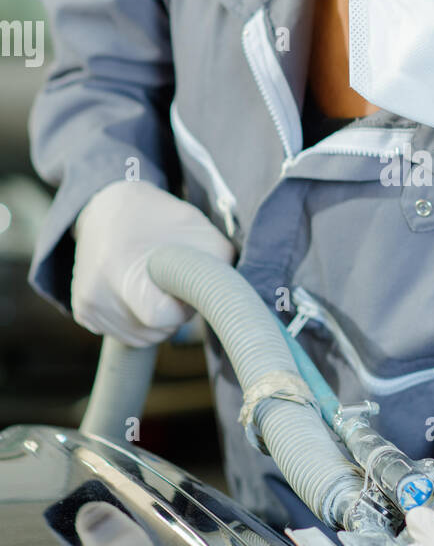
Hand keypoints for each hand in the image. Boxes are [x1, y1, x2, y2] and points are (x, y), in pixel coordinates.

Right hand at [71, 179, 234, 346]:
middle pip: (153, 333)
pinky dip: (138, 320)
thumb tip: (239, 295)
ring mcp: (87, 306)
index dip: (180, 309)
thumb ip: (218, 260)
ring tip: (155, 285)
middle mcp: (97, 293)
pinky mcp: (83, 312)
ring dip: (157, 321)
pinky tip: (137, 292)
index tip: (182, 288)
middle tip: (173, 283)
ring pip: (140, 338)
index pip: (159, 317)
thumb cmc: (156, 216)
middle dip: (173, 315)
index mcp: (119, 269)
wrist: (104, 207)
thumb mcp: (194, 226)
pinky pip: (123, 333)